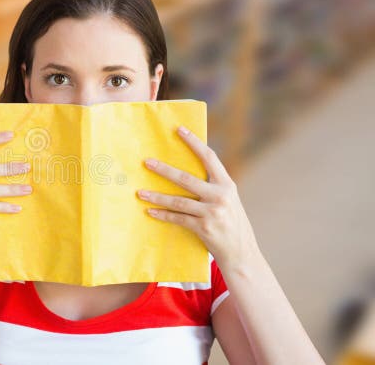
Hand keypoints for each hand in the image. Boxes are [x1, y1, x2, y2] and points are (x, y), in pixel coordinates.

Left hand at [136, 125, 260, 269]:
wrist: (241, 253)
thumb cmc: (230, 223)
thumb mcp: (228, 201)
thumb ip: (212, 187)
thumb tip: (184, 172)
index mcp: (227, 185)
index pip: (210, 157)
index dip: (194, 143)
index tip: (179, 129)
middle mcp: (221, 196)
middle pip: (187, 178)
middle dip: (164, 170)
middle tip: (147, 162)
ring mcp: (212, 212)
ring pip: (178, 201)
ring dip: (157, 196)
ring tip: (140, 192)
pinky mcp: (204, 228)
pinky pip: (178, 218)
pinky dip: (163, 214)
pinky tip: (150, 211)